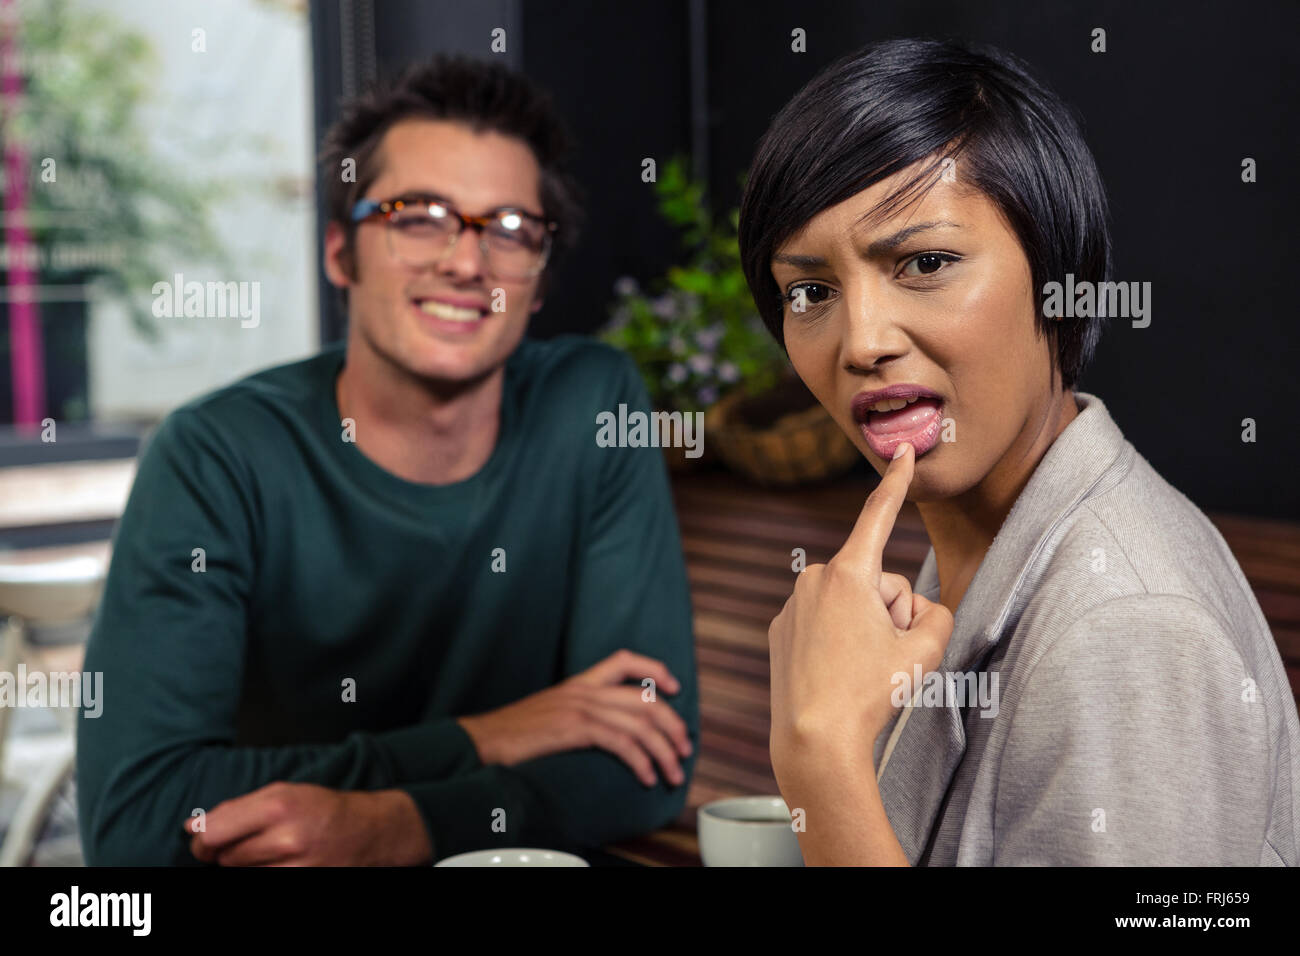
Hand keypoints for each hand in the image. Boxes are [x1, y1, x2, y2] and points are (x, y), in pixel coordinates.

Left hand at [185, 783, 430, 865]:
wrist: (370, 831)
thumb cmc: (323, 808)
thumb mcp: (284, 792)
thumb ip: (236, 808)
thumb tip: (193, 828)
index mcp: (278, 805)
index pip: (212, 833)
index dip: (200, 839)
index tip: (201, 839)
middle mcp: (287, 838)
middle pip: (225, 858)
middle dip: (228, 852)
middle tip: (250, 842)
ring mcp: (297, 868)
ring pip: (241, 875)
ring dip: (247, 867)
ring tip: (273, 851)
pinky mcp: (303, 883)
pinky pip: (262, 883)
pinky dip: (264, 875)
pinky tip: (280, 864)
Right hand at [456, 649, 691, 786]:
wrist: (481, 740)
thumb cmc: (512, 733)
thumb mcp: (550, 713)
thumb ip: (578, 713)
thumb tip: (607, 731)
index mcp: (578, 682)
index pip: (624, 660)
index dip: (655, 670)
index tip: (675, 689)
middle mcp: (584, 690)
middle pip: (646, 698)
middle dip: (673, 725)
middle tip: (684, 748)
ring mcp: (580, 707)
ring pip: (640, 724)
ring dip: (663, 751)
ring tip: (672, 772)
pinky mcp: (574, 729)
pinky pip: (621, 742)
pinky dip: (640, 761)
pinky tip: (646, 776)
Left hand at [768, 442, 952, 782]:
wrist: (815, 739)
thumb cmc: (871, 692)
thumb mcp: (926, 649)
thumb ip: (936, 616)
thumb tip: (916, 611)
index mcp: (848, 573)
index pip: (878, 515)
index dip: (896, 481)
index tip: (900, 447)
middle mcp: (814, 579)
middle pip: (878, 581)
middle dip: (892, 610)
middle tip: (885, 655)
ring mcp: (792, 605)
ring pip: (851, 605)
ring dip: (865, 628)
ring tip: (857, 670)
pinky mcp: (780, 631)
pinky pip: (824, 624)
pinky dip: (837, 643)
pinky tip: (834, 674)